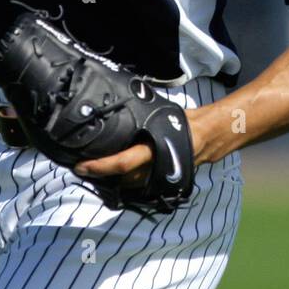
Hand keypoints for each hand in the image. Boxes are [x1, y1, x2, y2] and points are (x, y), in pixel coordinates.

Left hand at [74, 109, 202, 186]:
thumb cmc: (183, 122)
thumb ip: (139, 117)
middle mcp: (153, 169)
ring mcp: (157, 180)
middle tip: (81, 167)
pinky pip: (138, 184)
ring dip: (112, 179)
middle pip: (120, 179)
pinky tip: (114, 173)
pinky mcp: (161, 183)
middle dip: (101, 175)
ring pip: (128, 185)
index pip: (121, 163)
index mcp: (152, 150)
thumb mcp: (159, 115)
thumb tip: (115, 103)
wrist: (208, 137)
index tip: (80, 166)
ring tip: (93, 169)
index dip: (99, 167)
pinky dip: (125, 180)